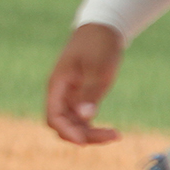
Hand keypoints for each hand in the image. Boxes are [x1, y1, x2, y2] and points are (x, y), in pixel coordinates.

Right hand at [45, 22, 125, 145]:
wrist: (103, 28)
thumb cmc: (98, 45)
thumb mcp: (97, 68)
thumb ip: (89, 93)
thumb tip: (84, 117)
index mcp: (58, 85)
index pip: (54, 117)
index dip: (67, 131)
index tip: (85, 140)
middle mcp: (61, 93)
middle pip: (63, 125)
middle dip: (83, 135)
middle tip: (112, 135)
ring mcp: (71, 96)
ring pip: (74, 125)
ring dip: (91, 134)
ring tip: (116, 134)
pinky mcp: (82, 97)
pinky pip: (82, 119)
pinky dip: (94, 127)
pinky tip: (112, 131)